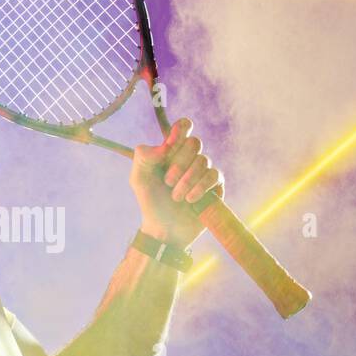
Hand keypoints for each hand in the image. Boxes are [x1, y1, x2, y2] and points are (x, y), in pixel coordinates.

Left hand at [130, 117, 223, 250]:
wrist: (164, 229)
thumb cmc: (151, 202)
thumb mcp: (139, 178)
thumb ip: (144, 156)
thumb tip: (165, 146)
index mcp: (172, 151)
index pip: (184, 126)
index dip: (181, 130)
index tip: (169, 147)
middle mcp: (190, 158)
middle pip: (194, 143)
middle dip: (179, 163)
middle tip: (167, 182)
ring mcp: (204, 171)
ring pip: (203, 161)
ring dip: (187, 180)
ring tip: (176, 197)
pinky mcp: (216, 186)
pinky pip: (215, 175)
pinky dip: (200, 187)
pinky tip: (190, 199)